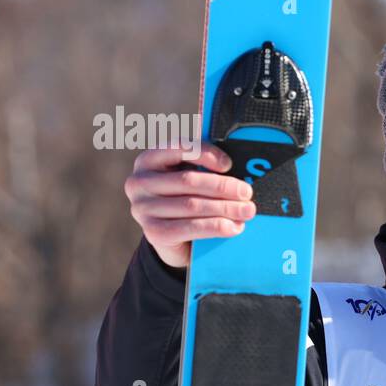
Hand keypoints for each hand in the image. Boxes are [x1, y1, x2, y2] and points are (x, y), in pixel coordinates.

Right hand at [123, 144, 255, 268]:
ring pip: (192, 205)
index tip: (228, 164)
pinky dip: (215, 227)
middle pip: (188, 180)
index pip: (178, 148)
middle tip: (247, 192)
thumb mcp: (191, 180)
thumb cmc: (185, 199)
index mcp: (149, 160)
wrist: (172, 238)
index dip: (205, 154)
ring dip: (225, 208)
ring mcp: (142, 208)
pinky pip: (189, 228)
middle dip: (223, 186)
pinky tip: (233, 227)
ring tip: (247, 211)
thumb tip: (237, 163)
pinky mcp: (152, 232)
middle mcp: (139, 182)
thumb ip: (205, 167)